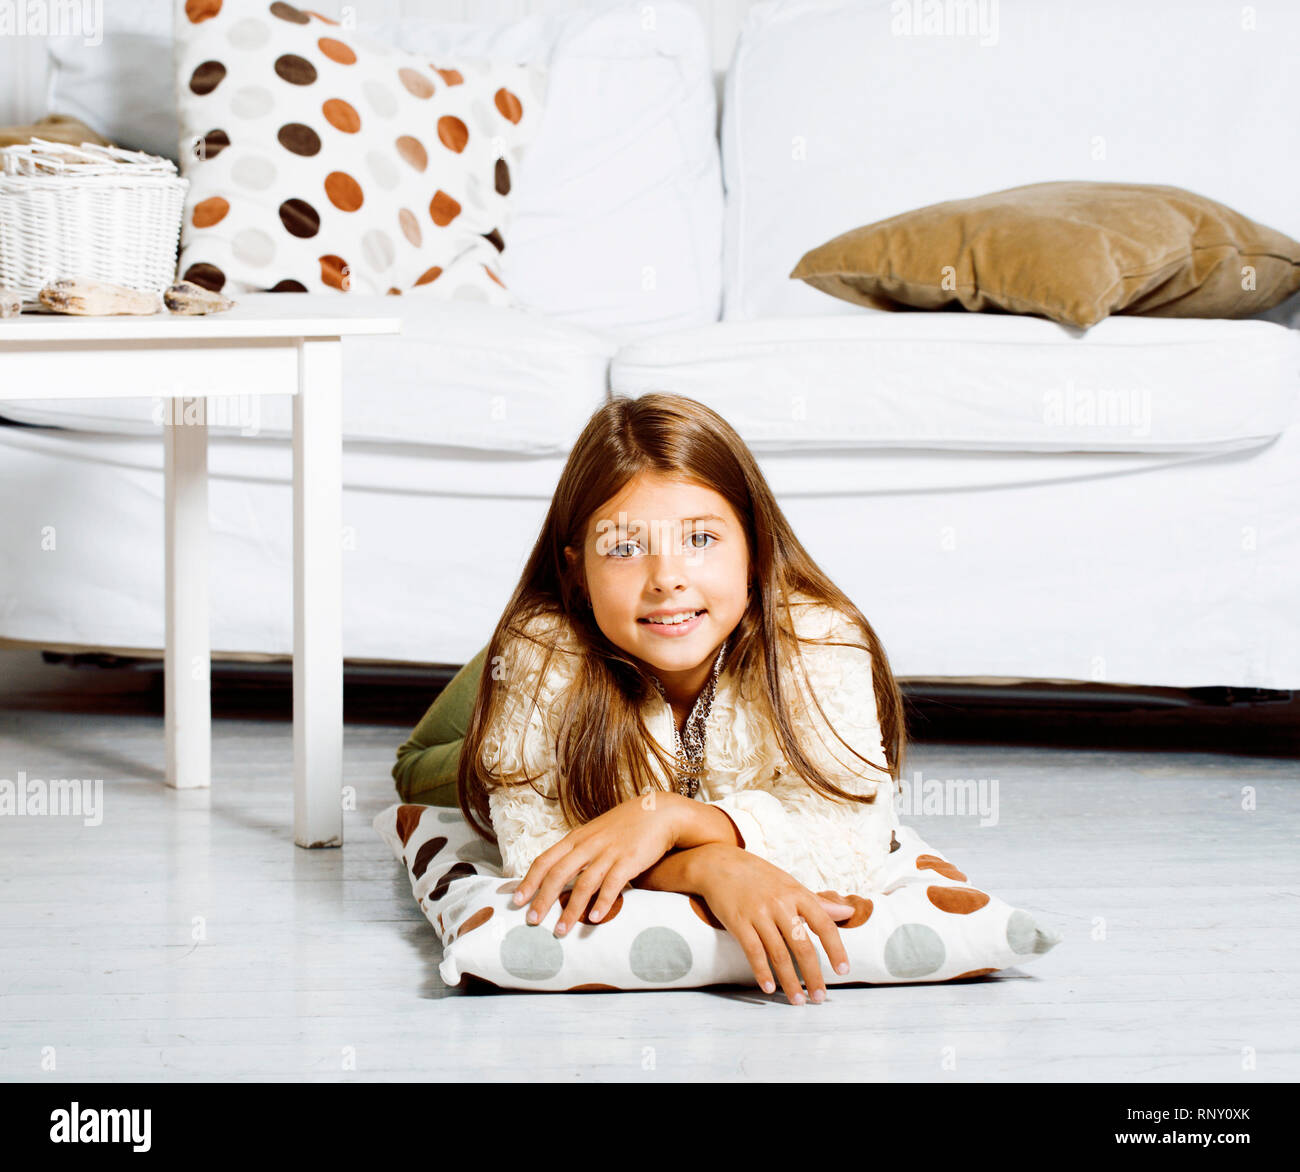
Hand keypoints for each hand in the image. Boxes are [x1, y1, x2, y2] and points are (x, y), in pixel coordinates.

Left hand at [510, 792, 684, 935]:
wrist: (658, 812)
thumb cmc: (625, 826)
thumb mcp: (595, 833)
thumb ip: (579, 851)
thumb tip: (559, 874)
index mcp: (577, 839)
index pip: (545, 860)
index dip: (529, 881)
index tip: (516, 900)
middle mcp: (588, 845)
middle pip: (558, 874)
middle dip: (542, 899)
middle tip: (531, 921)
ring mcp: (609, 853)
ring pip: (583, 884)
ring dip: (570, 910)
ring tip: (560, 931)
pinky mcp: (629, 860)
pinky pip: (612, 885)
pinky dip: (602, 903)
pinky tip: (594, 919)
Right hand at [692, 844, 855, 1004]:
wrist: (719, 864)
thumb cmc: (758, 875)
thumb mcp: (790, 883)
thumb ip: (818, 902)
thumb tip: (848, 911)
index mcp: (796, 893)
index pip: (824, 924)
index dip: (836, 949)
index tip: (843, 970)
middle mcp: (779, 904)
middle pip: (802, 946)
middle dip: (813, 975)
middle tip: (819, 998)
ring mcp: (758, 914)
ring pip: (778, 954)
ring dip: (790, 981)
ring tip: (797, 1000)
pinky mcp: (738, 922)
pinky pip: (753, 952)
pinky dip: (762, 972)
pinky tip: (769, 988)